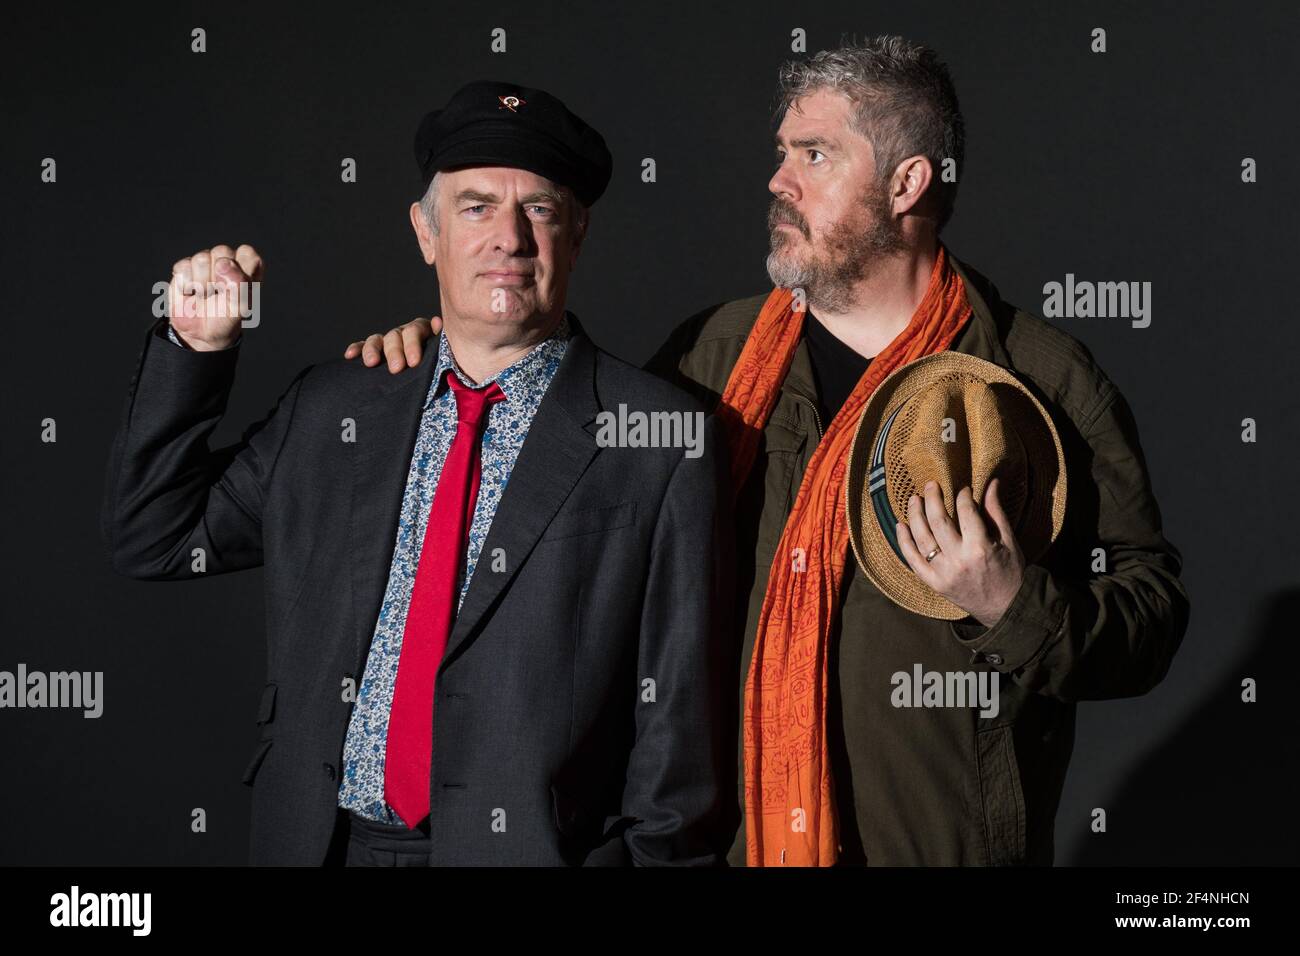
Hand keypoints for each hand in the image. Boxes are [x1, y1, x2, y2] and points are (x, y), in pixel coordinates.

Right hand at [168, 244, 262, 350]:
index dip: (239, 271)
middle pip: (222, 252)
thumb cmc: (225, 319)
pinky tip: (190, 293)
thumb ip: (239, 284)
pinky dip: (186, 285)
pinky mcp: (185, 267)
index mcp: (247, 269)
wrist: (200, 334)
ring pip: (202, 258)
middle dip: (219, 277)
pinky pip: (183, 266)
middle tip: (219, 293)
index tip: (235, 289)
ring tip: (205, 295)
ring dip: (202, 283)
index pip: (247, 254)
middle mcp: (227, 262)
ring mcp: (206, 263)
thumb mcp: (239, 307)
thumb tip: (223, 263)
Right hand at [343, 317, 440, 372]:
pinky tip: (350, 355)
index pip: (416, 330)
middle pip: (396, 335)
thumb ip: (443, 347)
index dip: (412, 345)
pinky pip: (363, 347)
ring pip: (378, 339)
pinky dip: (357, 349)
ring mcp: (390, 341)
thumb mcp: (445, 359)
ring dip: (373, 350)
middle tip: (396, 369)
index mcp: (425, 332)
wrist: (433, 391)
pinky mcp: (376, 351)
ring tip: (371, 363)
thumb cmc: (442, 373)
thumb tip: (438, 323)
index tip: (413, 363)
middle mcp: (405, 333)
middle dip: (395, 352)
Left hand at [896, 477, 1025, 627]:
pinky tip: (900, 526)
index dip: (963, 495)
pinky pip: (913, 560)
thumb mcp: (1009, 540)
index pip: (966, 511)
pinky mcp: (935, 584)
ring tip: (914, 499)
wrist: (1007, 608)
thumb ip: (996, 511)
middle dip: (933, 498)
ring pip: (922, 538)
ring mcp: (944, 573)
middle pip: (938, 521)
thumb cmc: (1011, 572)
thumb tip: (991, 482)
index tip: (963, 489)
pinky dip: (904, 542)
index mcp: (981, 547)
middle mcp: (959, 560)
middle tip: (930, 485)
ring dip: (915, 515)